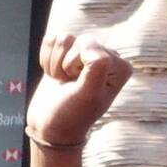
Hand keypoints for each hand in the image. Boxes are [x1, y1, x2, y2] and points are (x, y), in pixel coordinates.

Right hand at [26, 32, 131, 146]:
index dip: (77, 65)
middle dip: (66, 64)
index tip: (79, 87)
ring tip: (63, 81)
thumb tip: (88, 42)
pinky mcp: (66, 54)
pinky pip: (51, 39)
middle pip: (79, 40)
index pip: (91, 46)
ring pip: (63, 39)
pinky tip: (54, 76)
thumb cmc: (72, 114)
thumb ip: (96, 65)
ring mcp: (85, 54)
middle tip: (70, 86)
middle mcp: (106, 57)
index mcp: (120, 67)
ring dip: (55, 63)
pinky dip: (46, 59)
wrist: (50, 127)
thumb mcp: (88, 94)